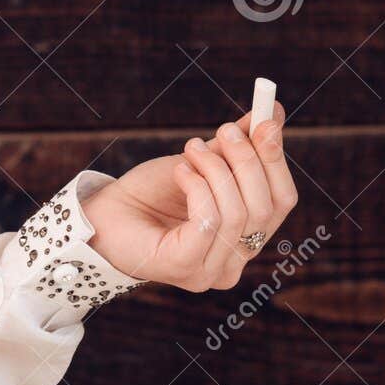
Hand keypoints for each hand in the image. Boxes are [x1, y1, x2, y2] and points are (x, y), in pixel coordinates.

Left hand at [77, 102, 296, 290]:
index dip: (276, 160)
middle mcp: (234, 263)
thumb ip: (237, 145)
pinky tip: (179, 170)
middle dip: (247, 161)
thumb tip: (274, 112)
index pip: (282, 201)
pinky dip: (198, 187)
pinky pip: (209, 221)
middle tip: (224, 129)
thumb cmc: (150, 193)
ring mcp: (211, 271)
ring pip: (238, 213)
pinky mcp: (184, 267)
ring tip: (190, 148)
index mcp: (245, 239)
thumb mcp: (201, 163)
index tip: (265, 122)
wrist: (101, 215)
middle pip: (266, 208)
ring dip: (216, 169)